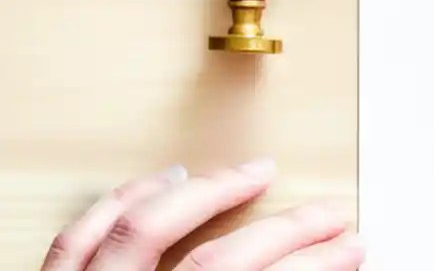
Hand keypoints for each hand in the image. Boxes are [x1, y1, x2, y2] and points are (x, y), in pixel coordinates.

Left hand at [41, 158, 364, 270]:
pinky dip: (122, 201)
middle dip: (286, 231)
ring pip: (144, 231)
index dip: (315, 263)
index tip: (351, 247)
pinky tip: (160, 180)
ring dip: (207, 196)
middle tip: (328, 216)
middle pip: (217, 260)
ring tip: (252, 172)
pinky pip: (81, 239)